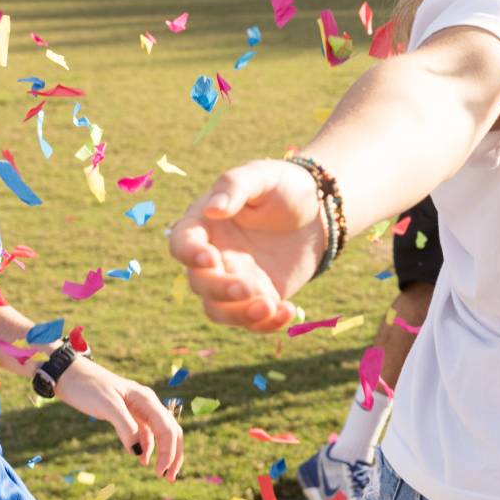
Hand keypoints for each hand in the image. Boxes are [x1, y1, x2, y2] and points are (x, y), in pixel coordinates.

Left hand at [55, 357, 184, 480]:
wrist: (71, 376)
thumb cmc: (89, 387)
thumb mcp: (108, 406)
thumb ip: (126, 427)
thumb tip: (139, 452)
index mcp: (147, 400)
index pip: (167, 428)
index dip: (168, 452)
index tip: (161, 472)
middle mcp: (148, 404)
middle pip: (171, 431)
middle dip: (173, 454)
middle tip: (169, 478)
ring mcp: (139, 409)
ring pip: (159, 433)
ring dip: (162, 453)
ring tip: (160, 472)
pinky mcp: (128, 414)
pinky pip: (144, 432)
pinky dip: (146, 447)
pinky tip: (141, 458)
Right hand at [168, 159, 323, 332]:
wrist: (317, 209)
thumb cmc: (282, 185)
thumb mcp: (260, 176)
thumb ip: (234, 186)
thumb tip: (213, 209)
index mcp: (203, 225)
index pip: (182, 244)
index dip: (190, 255)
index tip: (212, 258)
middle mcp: (212, 257)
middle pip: (200, 283)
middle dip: (220, 290)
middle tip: (248, 288)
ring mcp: (233, 280)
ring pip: (219, 310)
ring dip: (240, 315)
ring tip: (270, 307)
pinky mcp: (258, 298)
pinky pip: (253, 320)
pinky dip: (266, 323)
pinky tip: (287, 312)